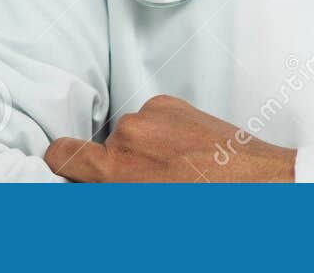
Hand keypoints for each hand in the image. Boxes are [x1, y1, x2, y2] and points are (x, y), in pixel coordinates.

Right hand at [45, 94, 295, 182]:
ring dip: (140, 148)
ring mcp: (151, 115)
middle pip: (102, 148)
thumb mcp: (144, 210)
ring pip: (128, 133)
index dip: (59, 163)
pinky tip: (182, 151)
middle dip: (115, 164)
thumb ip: (112, 193)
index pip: (61, 155)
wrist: (254, 184)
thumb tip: (93, 187)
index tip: (66, 171)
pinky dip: (159, 132)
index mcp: (116, 169)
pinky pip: (150, 118)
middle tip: (143, 182)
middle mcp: (128, 135)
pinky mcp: (170, 103)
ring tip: (171, 167)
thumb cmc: (203, 206)